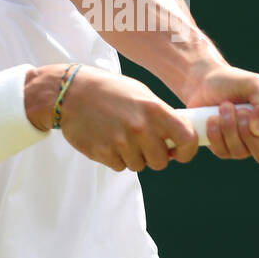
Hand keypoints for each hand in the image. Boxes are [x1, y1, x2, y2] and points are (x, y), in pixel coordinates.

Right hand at [27, 65, 198, 172]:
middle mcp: (141, 127)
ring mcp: (121, 142)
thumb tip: (178, 138)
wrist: (71, 93)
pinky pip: (120, 166)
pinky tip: (107, 139)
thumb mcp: (141, 94)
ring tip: (119, 136)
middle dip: (154, 156)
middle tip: (142, 143)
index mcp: (155, 109)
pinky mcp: (104, 153)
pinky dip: (115, 158)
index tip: (180, 153)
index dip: (187, 151)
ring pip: (139, 166)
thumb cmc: (109, 91)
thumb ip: (161, 116)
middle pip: (161, 162)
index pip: (187, 138)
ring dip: (132, 157)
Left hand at [179, 63, 258, 163]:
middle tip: (241, 110)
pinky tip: (213, 118)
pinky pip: (223, 152)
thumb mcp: (255, 84)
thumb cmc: (235, 82)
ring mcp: (245, 146)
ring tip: (225, 106)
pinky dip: (216, 134)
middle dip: (249, 134)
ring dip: (230, 128)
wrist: (205, 82)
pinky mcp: (224, 148)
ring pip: (241, 153)